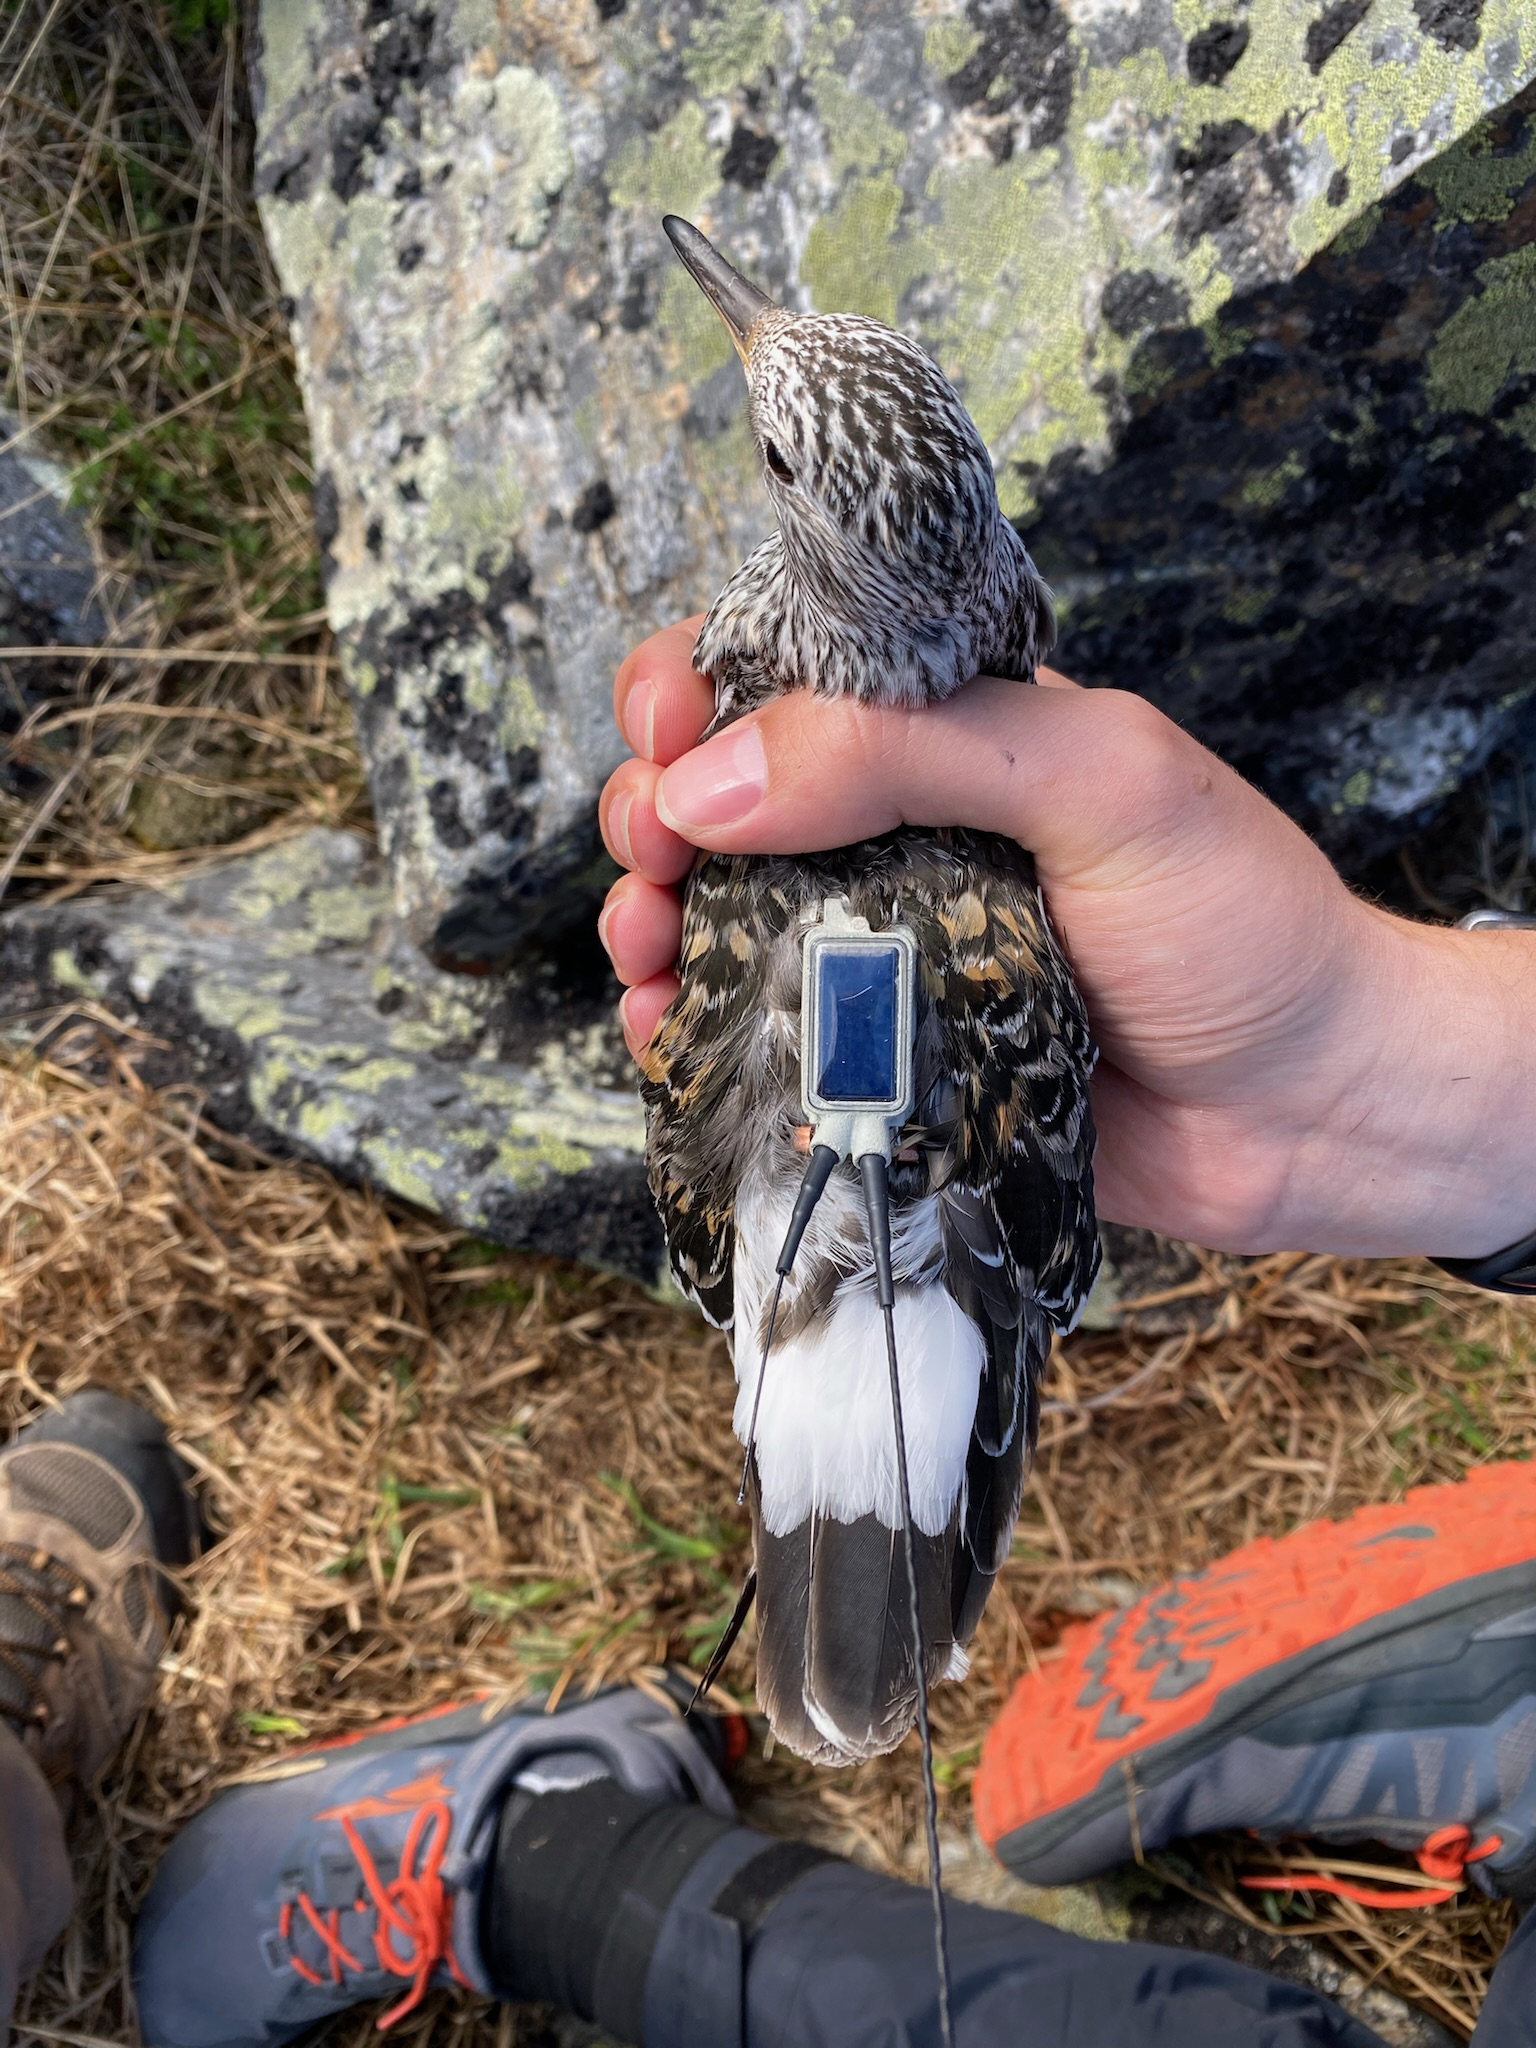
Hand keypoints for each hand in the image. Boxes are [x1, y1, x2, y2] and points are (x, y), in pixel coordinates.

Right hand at [599, 621, 1535, 1258]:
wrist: (1313, 1112)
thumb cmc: (1242, 926)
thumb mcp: (1100, 780)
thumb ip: (912, 747)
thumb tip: (714, 778)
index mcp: (955, 736)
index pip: (788, 675)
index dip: (696, 686)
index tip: (663, 731)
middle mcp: (905, 835)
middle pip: (725, 797)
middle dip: (652, 810)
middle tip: (652, 855)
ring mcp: (888, 950)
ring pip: (719, 916)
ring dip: (648, 919)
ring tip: (645, 949)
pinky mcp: (886, 1060)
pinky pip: (755, 1035)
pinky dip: (687, 1030)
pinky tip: (666, 1035)